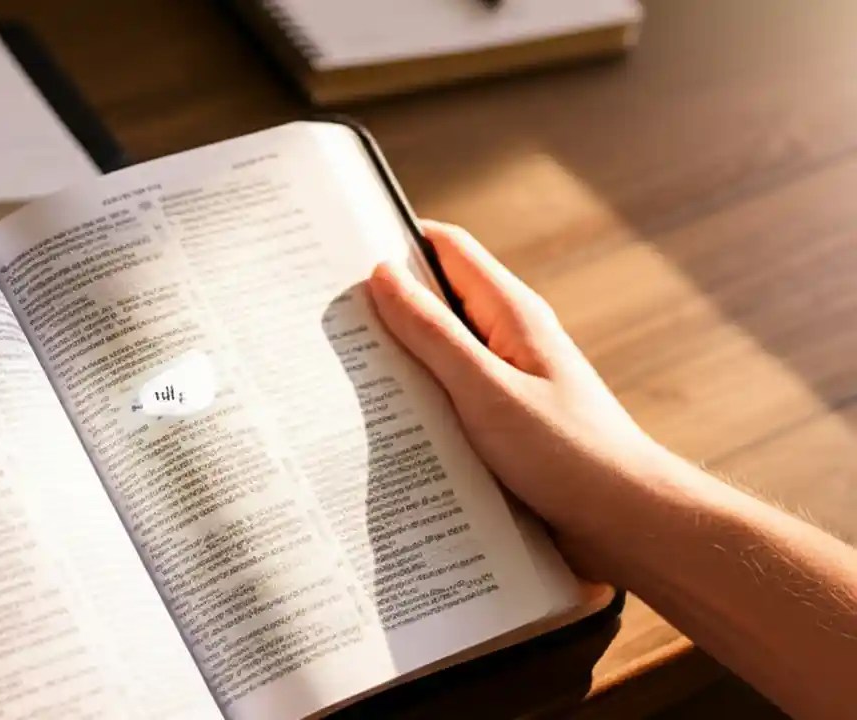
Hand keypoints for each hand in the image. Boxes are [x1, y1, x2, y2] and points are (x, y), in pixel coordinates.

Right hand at [368, 221, 669, 574]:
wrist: (626, 524)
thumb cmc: (569, 456)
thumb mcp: (487, 391)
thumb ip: (433, 334)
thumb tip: (383, 276)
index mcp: (512, 314)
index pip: (446, 248)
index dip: (396, 240)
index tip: (341, 251)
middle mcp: (509, 339)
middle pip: (436, 300)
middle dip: (386, 305)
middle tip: (328, 319)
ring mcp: (506, 382)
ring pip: (439, 354)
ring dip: (399, 361)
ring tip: (344, 374)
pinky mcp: (503, 423)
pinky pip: (449, 397)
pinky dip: (417, 402)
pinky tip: (385, 426)